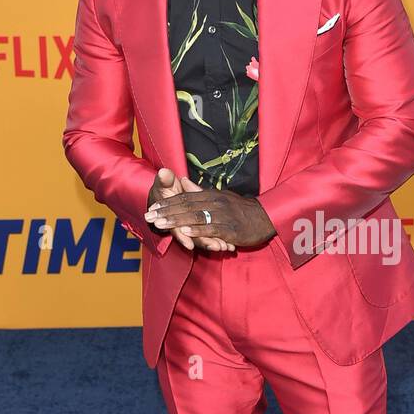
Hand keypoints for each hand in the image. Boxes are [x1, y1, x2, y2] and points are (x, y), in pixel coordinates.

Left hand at [144, 176, 276, 248]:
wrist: (265, 217)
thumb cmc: (240, 209)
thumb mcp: (219, 196)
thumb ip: (199, 191)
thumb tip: (182, 181)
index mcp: (211, 195)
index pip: (185, 198)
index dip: (167, 203)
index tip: (152, 207)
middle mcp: (215, 203)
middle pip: (186, 206)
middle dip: (166, 212)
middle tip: (149, 216)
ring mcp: (223, 216)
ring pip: (195, 217)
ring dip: (176, 221)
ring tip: (160, 224)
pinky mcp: (230, 229)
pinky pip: (212, 229)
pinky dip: (198, 231)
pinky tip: (186, 232)